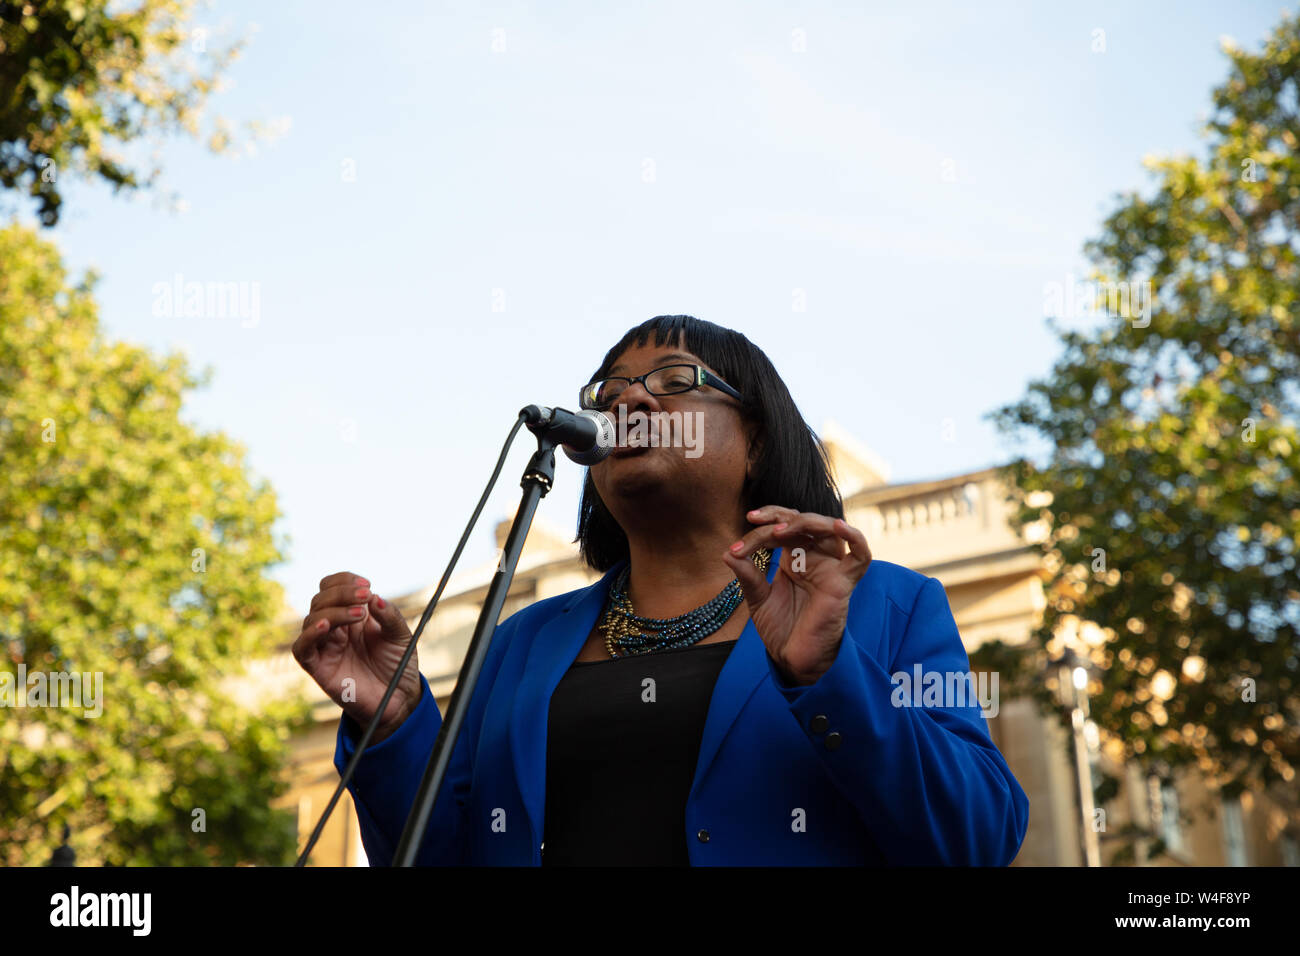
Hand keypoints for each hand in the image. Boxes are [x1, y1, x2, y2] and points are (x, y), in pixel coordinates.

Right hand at [291, 571, 421, 742]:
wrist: (398, 699)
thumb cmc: (398, 665)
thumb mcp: (401, 635)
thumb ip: (389, 615)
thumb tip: (374, 597)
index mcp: (351, 615)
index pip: (332, 587)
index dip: (344, 581)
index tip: (366, 584)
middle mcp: (335, 628)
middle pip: (321, 599)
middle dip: (343, 593)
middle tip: (365, 595)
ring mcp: (325, 647)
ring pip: (312, 619)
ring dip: (334, 611)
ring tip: (360, 614)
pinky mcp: (318, 668)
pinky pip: (302, 648)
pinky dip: (309, 635)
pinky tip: (325, 626)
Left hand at [722, 507, 871, 684]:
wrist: (792, 660)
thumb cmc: (780, 629)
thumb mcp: (757, 599)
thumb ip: (747, 575)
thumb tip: (726, 552)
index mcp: (794, 557)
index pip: (782, 527)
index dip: (763, 523)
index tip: (739, 538)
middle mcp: (814, 558)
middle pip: (802, 522)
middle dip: (777, 518)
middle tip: (754, 523)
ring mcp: (830, 568)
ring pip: (829, 529)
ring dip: (805, 521)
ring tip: (779, 530)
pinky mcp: (843, 584)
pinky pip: (861, 556)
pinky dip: (856, 537)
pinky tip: (840, 525)